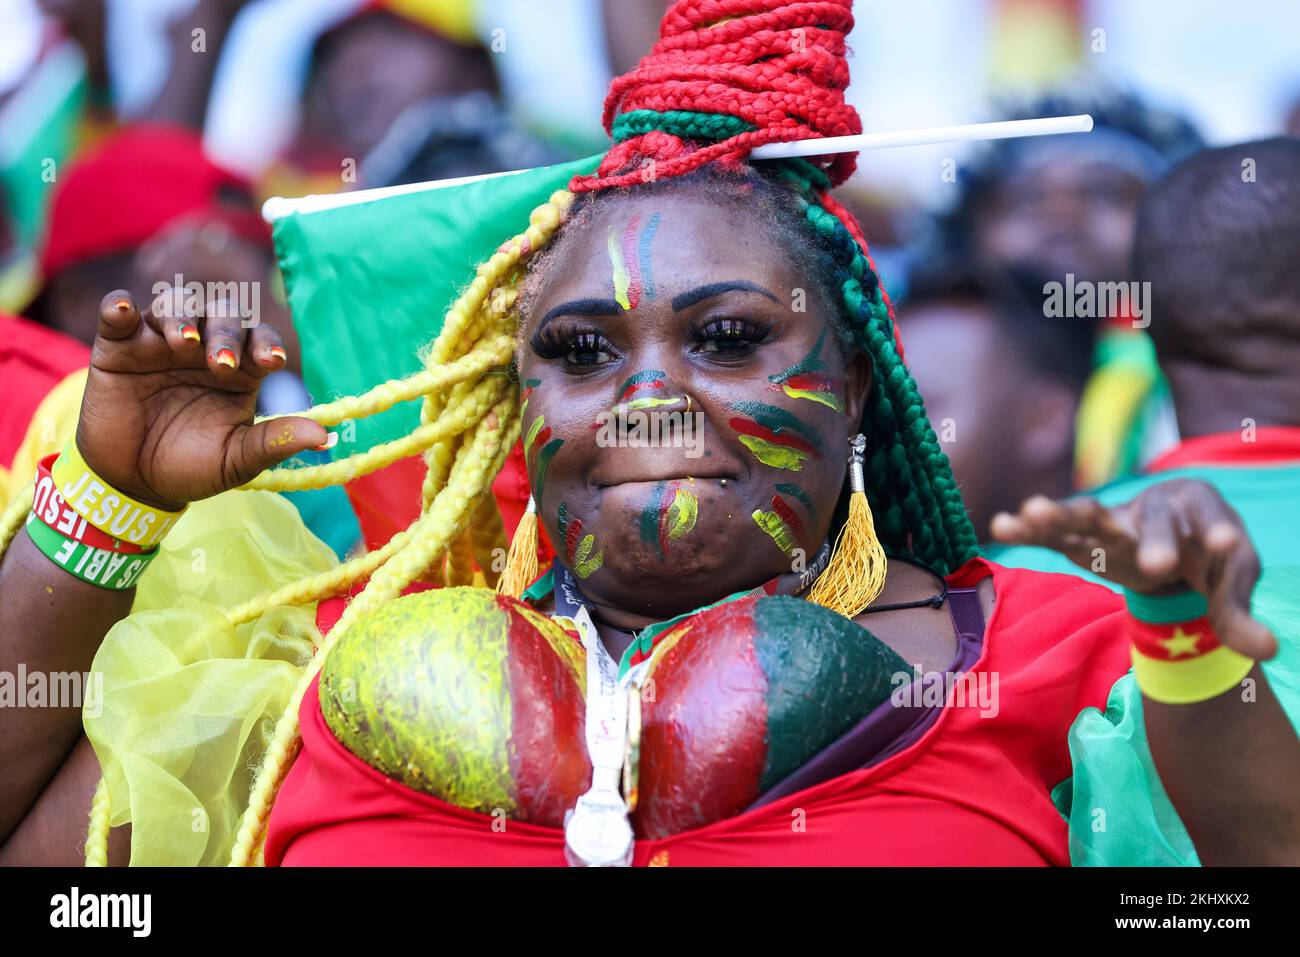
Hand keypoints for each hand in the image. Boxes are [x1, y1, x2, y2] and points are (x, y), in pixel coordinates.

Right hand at [74, 290, 327, 510]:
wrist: (134, 484)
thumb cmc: (192, 468)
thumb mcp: (237, 459)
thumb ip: (275, 442)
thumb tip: (324, 437)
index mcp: (240, 368)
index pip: (259, 340)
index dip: (267, 344)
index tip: (272, 363)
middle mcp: (203, 348)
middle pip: (221, 316)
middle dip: (226, 334)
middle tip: (222, 364)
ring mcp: (159, 343)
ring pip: (175, 306)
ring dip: (181, 318)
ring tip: (184, 344)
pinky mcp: (117, 346)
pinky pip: (117, 314)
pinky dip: (119, 306)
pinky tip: (125, 309)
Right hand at [990, 479, 1276, 660]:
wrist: (1177, 541)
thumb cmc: (1209, 558)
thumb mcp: (1233, 583)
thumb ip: (1241, 616)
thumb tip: (1267, 652)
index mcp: (1201, 510)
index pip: (1213, 518)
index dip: (1219, 531)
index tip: (1229, 545)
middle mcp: (1155, 510)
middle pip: (1154, 522)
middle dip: (1153, 542)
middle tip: (1158, 566)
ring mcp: (1116, 523)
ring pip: (1091, 516)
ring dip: (1062, 515)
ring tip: (1033, 510)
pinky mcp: (1087, 540)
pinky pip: (1056, 534)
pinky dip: (1030, 529)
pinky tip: (1002, 524)